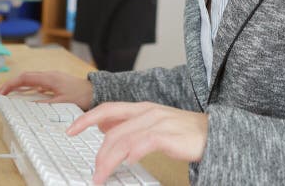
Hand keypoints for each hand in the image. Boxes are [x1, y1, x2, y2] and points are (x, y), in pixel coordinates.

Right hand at [0, 71, 93, 110]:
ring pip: (31, 80)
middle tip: (1, 94)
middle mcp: (49, 76)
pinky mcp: (56, 82)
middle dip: (12, 85)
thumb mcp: (62, 103)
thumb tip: (29, 107)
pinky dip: (28, 88)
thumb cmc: (81, 96)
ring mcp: (52, 78)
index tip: (1, 92)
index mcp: (49, 78)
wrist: (96, 92)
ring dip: (19, 86)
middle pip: (26, 77)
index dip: (11, 84)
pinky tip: (25, 95)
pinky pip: (38, 83)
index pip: (25, 78)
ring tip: (9, 95)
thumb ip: (45, 105)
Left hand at [66, 102, 207, 183]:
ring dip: (109, 161)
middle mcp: (148, 112)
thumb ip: (130, 125)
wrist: (214, 133)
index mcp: (142, 108)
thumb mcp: (153, 123)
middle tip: (94, 173)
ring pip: (124, 140)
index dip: (87, 119)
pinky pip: (146, 142)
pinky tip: (129, 162)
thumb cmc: (183, 132)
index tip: (70, 130)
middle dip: (99, 155)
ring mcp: (159, 122)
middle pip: (113, 131)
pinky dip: (133, 152)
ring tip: (103, 176)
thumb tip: (104, 128)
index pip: (108, 109)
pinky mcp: (170, 135)